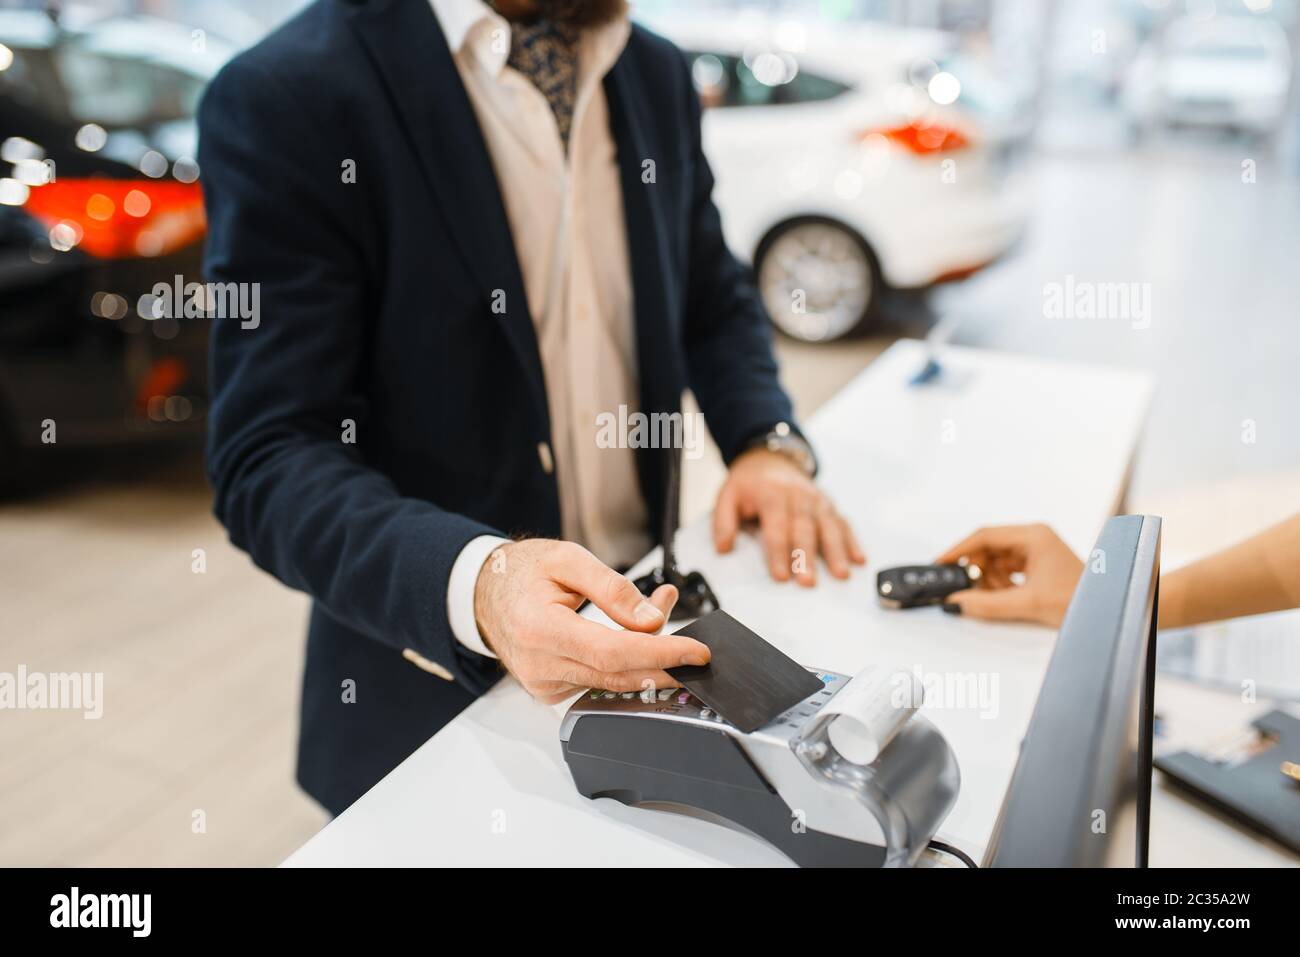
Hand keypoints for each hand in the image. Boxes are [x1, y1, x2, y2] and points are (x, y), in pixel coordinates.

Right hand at [474, 539, 710, 703]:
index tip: (695, 653)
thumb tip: (652, 620)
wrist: (485, 592)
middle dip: (663, 661)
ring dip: (645, 658)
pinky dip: (623, 665)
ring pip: (611, 681)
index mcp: (539, 628)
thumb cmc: (523, 571)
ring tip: (658, 615)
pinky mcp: (549, 691)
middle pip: (617, 675)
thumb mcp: (568, 559)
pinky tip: (631, 637)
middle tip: (693, 643)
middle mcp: (538, 664)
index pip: (612, 653)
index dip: (659, 654)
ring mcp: (542, 683)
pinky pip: (597, 683)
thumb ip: (613, 589)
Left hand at [713, 448, 864, 585]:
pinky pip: (843, 523)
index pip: (776, 527)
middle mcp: (798, 496)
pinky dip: (852, 541)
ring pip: (829, 526)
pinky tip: (859, 559)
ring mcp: (816, 500)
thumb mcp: (727, 495)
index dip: (778, 553)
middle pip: (804, 529)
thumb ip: (723, 522)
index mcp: (771, 494)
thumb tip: (723, 547)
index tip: (781, 576)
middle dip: (807, 557)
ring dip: (836, 552)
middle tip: (808, 582)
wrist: (770, 459)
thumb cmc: (750, 484)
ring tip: (840, 574)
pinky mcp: (828, 505)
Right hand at [936, 524, 1083, 626]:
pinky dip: (999, 583)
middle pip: (989, 547)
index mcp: (1034, 535)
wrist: (1105, 613)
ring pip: (997, 560)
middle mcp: (1034, 538)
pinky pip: (1008, 569)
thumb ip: (987, 604)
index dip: (959, 550)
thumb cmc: (1078, 600)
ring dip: (988, 579)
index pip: (985, 536)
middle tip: (962, 586)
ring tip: (990, 597)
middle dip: (975, 568)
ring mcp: (1037, 550)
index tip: (941, 562)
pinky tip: (1002, 597)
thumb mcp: (1027, 603)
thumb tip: (956, 602)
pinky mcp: (1039, 564)